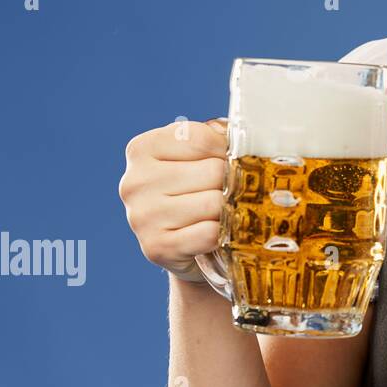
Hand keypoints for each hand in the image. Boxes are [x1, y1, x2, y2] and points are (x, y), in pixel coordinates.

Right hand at [119, 117, 228, 281]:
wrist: (184, 245)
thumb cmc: (196, 190)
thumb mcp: (201, 154)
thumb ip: (219, 138)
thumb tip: (251, 141)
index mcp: (142, 149)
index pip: (201, 139)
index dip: (226, 151)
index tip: (226, 160)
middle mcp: (135, 181)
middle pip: (212, 171)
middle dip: (228, 182)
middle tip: (225, 191)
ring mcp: (142, 216)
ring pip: (214, 202)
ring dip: (226, 209)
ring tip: (218, 212)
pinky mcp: (156, 247)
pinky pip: (210, 233)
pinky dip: (221, 234)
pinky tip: (213, 233)